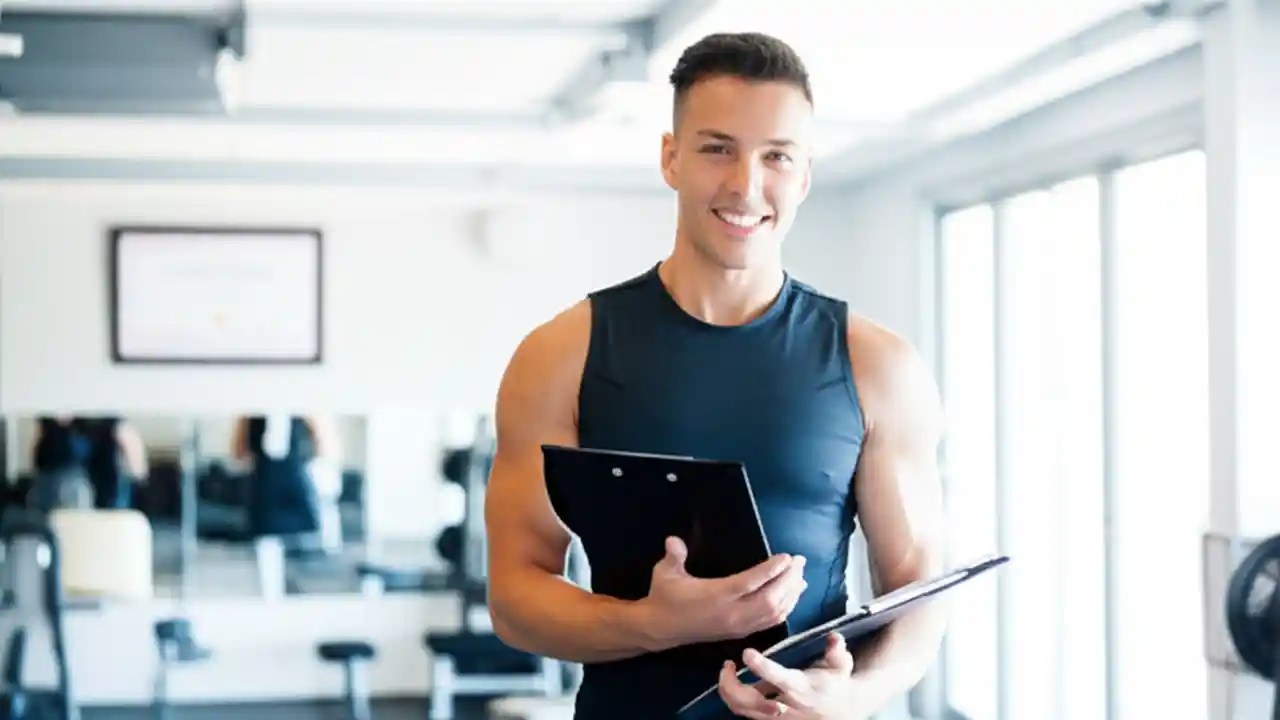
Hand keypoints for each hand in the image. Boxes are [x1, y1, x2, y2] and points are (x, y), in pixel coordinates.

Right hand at [638, 536, 806, 649]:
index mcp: (716, 597)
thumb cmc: (664, 596)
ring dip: (791, 594)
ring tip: (801, 575)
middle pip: (770, 599)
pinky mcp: (740, 632)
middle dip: (789, 580)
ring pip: (773, 613)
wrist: (660, 628)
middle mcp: (731, 613)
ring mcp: (738, 626)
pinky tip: (792, 596)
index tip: (787, 557)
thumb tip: (674, 540)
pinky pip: (770, 622)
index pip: (750, 583)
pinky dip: (785, 609)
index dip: (771, 570)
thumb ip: (673, 556)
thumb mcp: (664, 573)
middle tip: (800, 561)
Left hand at [718, 632, 866, 718]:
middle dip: (732, 684)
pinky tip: (731, 681)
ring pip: (742, 709)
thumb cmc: (835, 685)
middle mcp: (785, 705)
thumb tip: (833, 637)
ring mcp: (774, 716)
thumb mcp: (841, 667)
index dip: (762, 666)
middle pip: (751, 701)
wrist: (839, 713)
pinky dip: (732, 697)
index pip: (779, 678)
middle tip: (727, 664)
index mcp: (801, 687)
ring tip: (727, 670)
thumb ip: (836, 651)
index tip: (747, 653)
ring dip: (728, 690)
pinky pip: (743, 712)